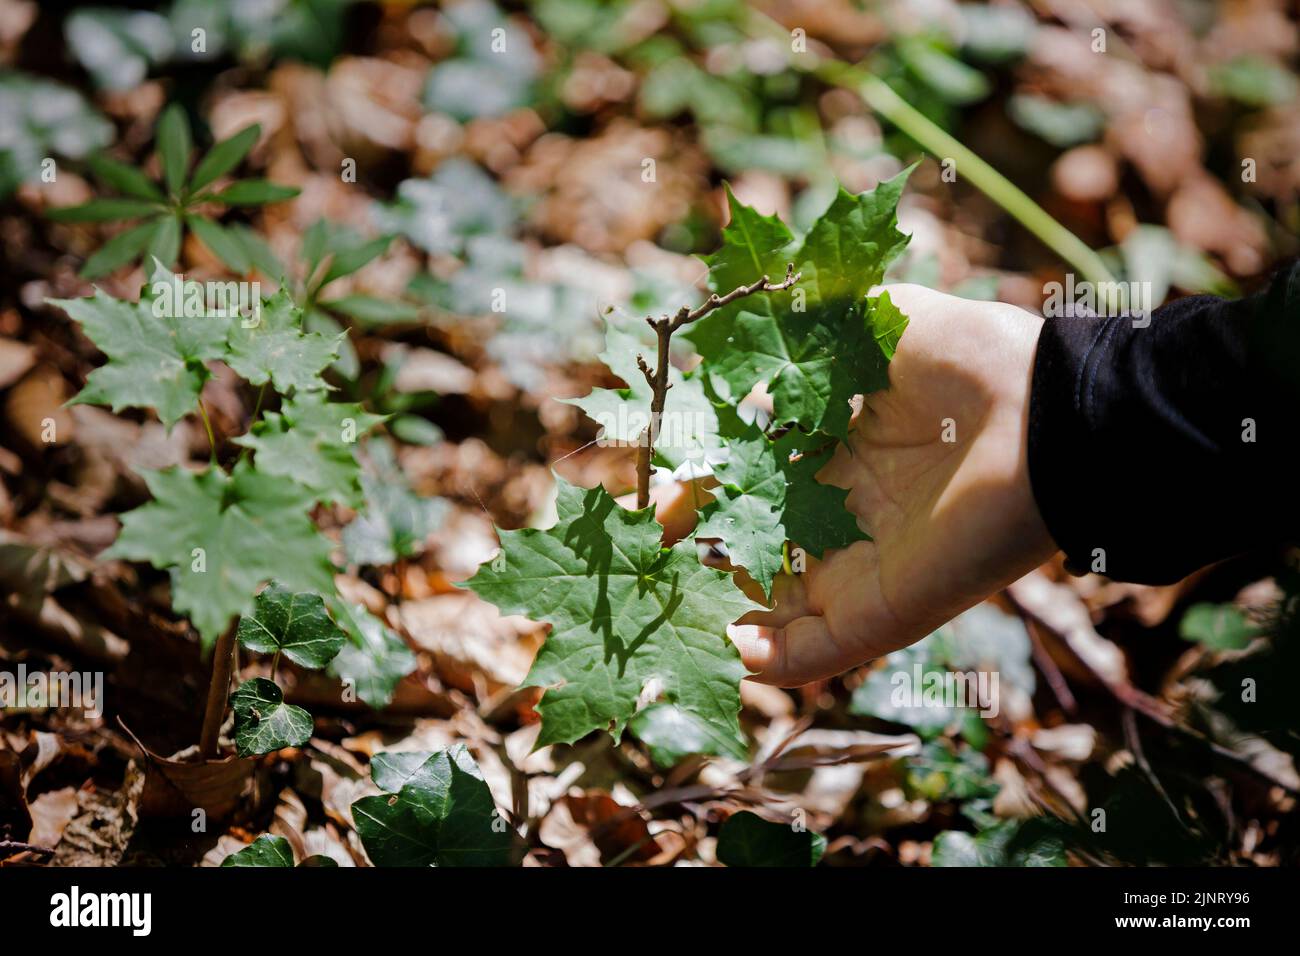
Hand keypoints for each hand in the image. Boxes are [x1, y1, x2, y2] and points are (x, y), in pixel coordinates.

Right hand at [653, 284, 1057, 685]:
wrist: (1041, 413)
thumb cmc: (963, 358)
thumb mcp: (871, 319)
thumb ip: (802, 327)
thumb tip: (737, 336)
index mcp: (838, 448)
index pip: (754, 480)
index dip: (704, 486)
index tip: (658, 489)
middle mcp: (843, 513)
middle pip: (755, 548)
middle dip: (700, 553)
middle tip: (648, 552)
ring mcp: (860, 567)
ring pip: (775, 610)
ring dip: (719, 614)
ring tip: (664, 605)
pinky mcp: (882, 611)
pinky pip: (815, 654)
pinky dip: (770, 664)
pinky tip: (726, 649)